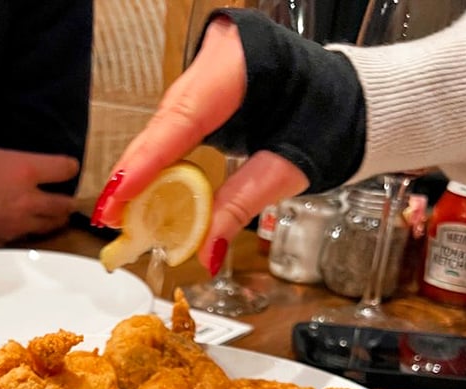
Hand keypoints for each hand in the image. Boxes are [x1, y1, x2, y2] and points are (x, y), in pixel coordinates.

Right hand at [0, 116, 79, 246]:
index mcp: (24, 170)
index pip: (63, 168)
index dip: (70, 166)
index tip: (69, 166)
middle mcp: (28, 201)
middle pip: (63, 206)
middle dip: (68, 201)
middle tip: (66, 198)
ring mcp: (16, 225)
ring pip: (49, 227)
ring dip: (54, 220)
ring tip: (53, 216)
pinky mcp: (1, 241)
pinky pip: (24, 238)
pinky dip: (28, 233)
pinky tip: (22, 228)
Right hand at [94, 16, 308, 270]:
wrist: (354, 100)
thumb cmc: (330, 120)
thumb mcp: (287, 169)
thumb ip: (241, 206)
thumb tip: (205, 252)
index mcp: (243, 64)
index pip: (183, 117)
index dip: (146, 162)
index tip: (119, 198)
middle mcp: (218, 58)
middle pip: (165, 122)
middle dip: (137, 174)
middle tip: (111, 217)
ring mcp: (208, 71)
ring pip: (165, 126)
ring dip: (144, 173)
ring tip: (123, 214)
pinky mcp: (206, 91)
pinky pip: (175, 128)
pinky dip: (161, 164)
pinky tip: (145, 194)